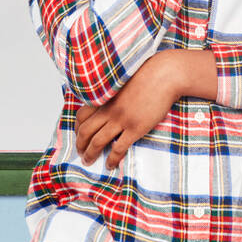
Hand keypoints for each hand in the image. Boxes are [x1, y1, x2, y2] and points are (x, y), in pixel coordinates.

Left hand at [74, 52, 181, 170]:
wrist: (164, 76)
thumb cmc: (147, 76)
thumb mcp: (122, 83)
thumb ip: (112, 95)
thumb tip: (109, 105)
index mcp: (104, 97)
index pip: (81, 115)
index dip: (77, 128)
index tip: (79, 136)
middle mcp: (108, 109)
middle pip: (85, 131)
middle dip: (80, 145)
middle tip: (81, 153)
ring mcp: (121, 119)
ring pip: (97, 141)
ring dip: (90, 154)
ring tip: (89, 161)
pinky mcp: (134, 128)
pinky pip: (118, 148)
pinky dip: (112, 159)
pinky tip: (110, 164)